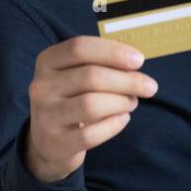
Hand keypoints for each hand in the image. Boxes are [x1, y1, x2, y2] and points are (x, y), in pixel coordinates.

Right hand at [24, 36, 158, 182]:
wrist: (48, 142)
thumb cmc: (73, 99)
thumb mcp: (76, 75)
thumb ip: (101, 64)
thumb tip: (136, 61)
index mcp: (47, 62)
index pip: (79, 48)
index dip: (113, 51)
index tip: (139, 60)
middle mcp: (41, 86)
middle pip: (91, 76)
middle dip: (128, 81)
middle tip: (149, 86)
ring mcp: (46, 115)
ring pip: (92, 105)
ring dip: (122, 103)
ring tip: (132, 103)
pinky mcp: (56, 142)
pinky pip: (92, 134)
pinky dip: (114, 125)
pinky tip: (122, 119)